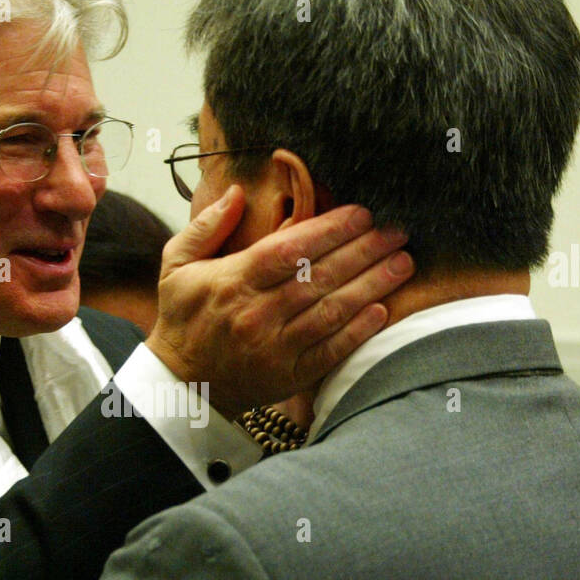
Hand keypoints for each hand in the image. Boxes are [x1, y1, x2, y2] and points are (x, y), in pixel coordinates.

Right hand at [146, 187, 412, 416]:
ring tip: (403, 263)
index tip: (362, 213)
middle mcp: (256, 315)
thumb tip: (237, 192)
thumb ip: (206, 227)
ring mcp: (275, 349)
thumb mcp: (176, 266)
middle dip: (364, 251)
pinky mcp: (288, 377)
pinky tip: (382, 310)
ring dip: (372, 286)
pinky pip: (330, 352)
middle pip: (319, 277)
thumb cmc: (183, 320)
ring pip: (331, 311)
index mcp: (232, 282)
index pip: (288, 250)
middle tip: (398, 231)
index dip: (329, 230)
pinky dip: (357, 332)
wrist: (181, 387)